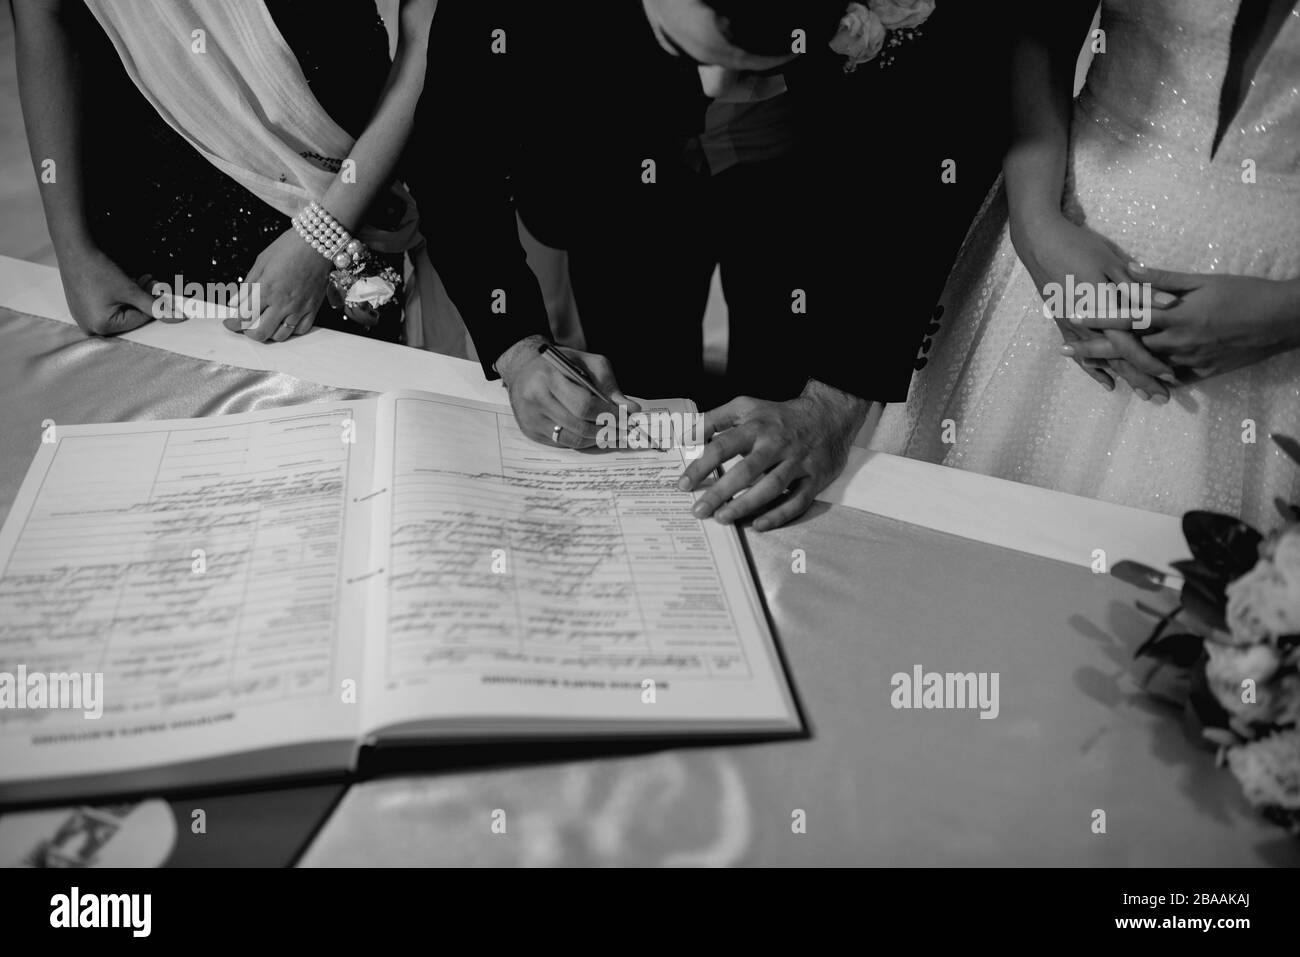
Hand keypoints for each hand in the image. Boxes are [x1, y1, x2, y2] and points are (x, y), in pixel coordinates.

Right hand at [59, 245, 156, 336]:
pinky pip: (107, 306)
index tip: (160, 290)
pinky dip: (118, 295)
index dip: (152, 304)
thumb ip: (155, 306)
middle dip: (142, 298)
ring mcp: (84, 318)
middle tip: (152, 282)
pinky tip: (123, 282)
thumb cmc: (97, 270)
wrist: (73, 251)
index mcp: (102, 327)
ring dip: (133, 295)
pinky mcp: (81, 308)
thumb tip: (178, 317)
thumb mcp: (131, 290)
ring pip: (120, 309)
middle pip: (129, 315)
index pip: (138, 320)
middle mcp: (90, 327)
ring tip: (140, 279)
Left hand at [227, 229, 331, 341]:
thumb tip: (235, 302)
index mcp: (266, 289)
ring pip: (280, 335)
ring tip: (265, 323)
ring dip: (269, 332)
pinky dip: (290, 330)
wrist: (316, 243)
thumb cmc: (289, 248)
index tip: (229, 323)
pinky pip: (300, 330)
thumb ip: (248, 285)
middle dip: (248, 332)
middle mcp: (282, 302)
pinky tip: (284, 322)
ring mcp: (299, 308)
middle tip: (245, 326)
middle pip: (260, 333)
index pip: (244, 316)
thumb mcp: (261, 262)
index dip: (233, 323)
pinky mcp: (312, 308)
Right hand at [496, 335, 639, 448]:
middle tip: (625, 428)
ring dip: (597, 438)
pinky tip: (593, 433)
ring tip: (613, 432)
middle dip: (607, 429)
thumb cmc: (558, 364)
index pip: (583, 405)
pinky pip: (563, 443)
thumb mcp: (584, 362)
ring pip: (572, 439)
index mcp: (548, 378)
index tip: (627, 416)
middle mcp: (536, 400)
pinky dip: (582, 440)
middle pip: (579, 426)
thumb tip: (629, 408)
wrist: (522, 370)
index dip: (609, 414)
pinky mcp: (531, 432)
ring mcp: (532, 419)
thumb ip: (607, 383)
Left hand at [678, 380, 870, 531]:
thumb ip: (713, 420)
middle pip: (746, 470)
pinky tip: (758, 524)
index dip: (701, 466)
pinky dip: (778, 514)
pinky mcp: (815, 477)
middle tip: (699, 510)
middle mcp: (776, 444)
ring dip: (745, 505)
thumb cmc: (778, 416)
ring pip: (771, 486)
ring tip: (723, 518)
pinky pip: (797, 500)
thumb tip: (684, 436)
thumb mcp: (744, 407)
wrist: (828, 414)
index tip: (684, 485)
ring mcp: (797, 461)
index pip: (722, 446)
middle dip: (720, 492)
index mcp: (756, 426)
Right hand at [1011, 215, 1175, 400]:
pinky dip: (1094, 371)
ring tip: (1143, 395)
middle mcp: (1088, 324)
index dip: (1151, 361)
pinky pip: (1080, 354)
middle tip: (1162, 397)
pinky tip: (1108, 384)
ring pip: (1103, 361)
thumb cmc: (1079, 248)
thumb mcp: (1112, 263)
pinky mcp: (1064, 324)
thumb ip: (1138, 288)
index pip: (1131, 344)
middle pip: (1119, 360)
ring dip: (1124, 379)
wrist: (1040, 243)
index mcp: (1104, 308)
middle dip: (1142, 379)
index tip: (1171, 375)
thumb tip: (1169, 303)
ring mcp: (1074, 327)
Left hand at [1068, 266, 1299, 379]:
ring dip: (1117, 367)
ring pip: (1144, 367)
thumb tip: (1129, 271)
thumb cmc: (1245, 293)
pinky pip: (1168, 379)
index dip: (1099, 317)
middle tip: (1065, 350)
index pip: (1127, 318)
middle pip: (1127, 348)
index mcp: (1175, 317)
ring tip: (1090, 368)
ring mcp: (1188, 362)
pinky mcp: (1201, 374)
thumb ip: (1163, 281)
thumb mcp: (1203, 281)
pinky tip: (1131, 381)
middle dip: (1095, 350)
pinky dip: (1149, 379)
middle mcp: (1177, 343)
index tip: (1073, 315)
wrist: (1283, 320)